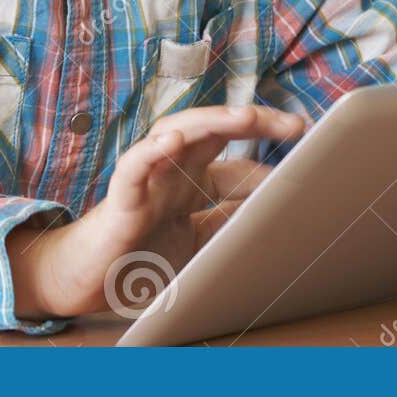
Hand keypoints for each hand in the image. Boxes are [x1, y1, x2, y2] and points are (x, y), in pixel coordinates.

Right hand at [6, 104, 307, 318]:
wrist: (87, 280)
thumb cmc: (138, 256)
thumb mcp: (199, 243)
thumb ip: (228, 223)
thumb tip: (275, 212)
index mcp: (190, 183)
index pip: (235, 163)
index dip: (270, 163)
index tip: (309, 161)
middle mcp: (171, 172)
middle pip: (211, 131)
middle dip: (252, 121)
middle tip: (295, 124)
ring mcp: (146, 180)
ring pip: (175, 133)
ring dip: (210, 121)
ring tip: (245, 116)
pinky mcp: (121, 197)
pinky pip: (134, 166)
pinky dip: (152, 150)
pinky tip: (174, 139)